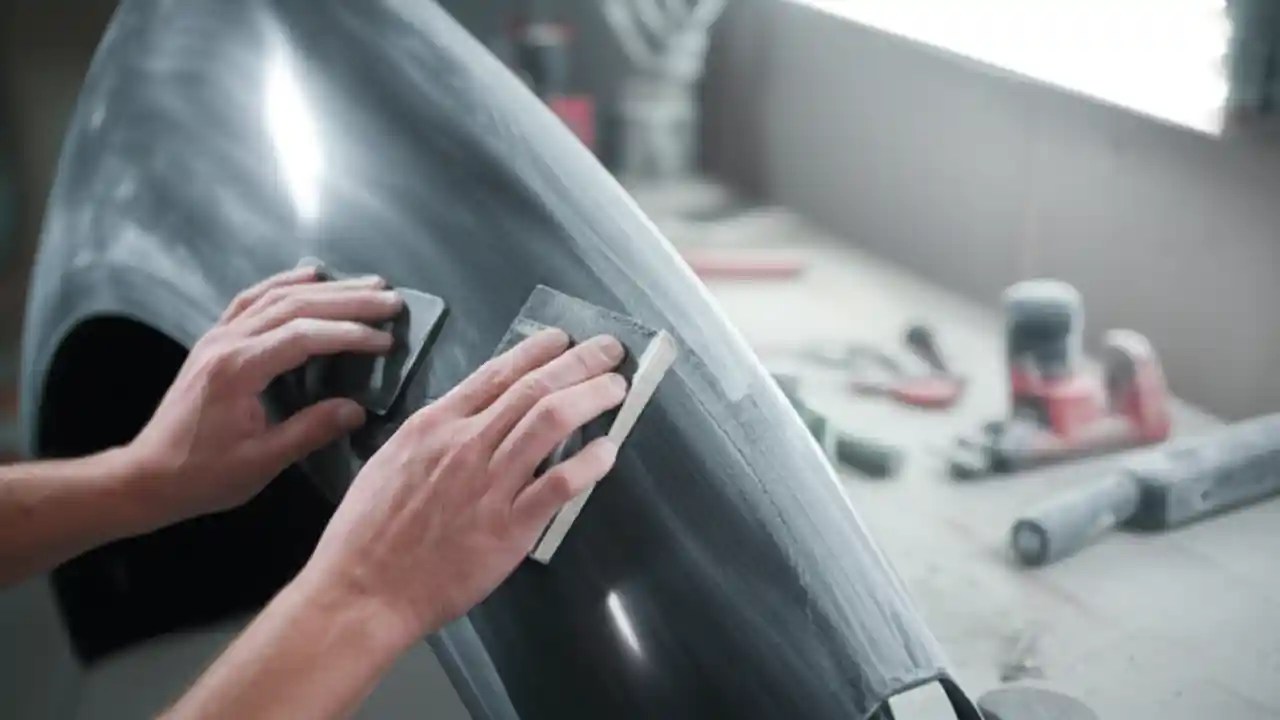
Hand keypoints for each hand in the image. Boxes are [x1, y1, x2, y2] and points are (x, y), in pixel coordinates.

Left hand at [126, 266, 403, 524]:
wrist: (148, 476)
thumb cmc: (204, 475)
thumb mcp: (262, 461)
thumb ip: (311, 430)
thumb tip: (358, 409)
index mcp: (238, 369)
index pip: (304, 336)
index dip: (350, 334)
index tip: (386, 340)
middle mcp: (226, 342)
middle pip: (295, 305)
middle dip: (349, 300)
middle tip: (392, 300)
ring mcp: (218, 336)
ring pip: (277, 295)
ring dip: (326, 287)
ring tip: (367, 282)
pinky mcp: (215, 340)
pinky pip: (253, 298)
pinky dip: (285, 284)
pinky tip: (311, 277)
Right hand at [298, 328, 627, 644]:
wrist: (361, 589)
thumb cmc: (367, 532)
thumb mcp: (391, 461)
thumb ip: (432, 437)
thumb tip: (468, 419)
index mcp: (434, 426)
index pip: (496, 374)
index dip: (535, 352)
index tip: (561, 339)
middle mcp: (466, 445)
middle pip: (533, 389)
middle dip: (578, 362)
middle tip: (609, 351)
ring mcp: (489, 484)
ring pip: (550, 422)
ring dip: (590, 397)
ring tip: (615, 388)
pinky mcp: (509, 527)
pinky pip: (559, 484)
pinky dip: (589, 463)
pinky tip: (607, 450)